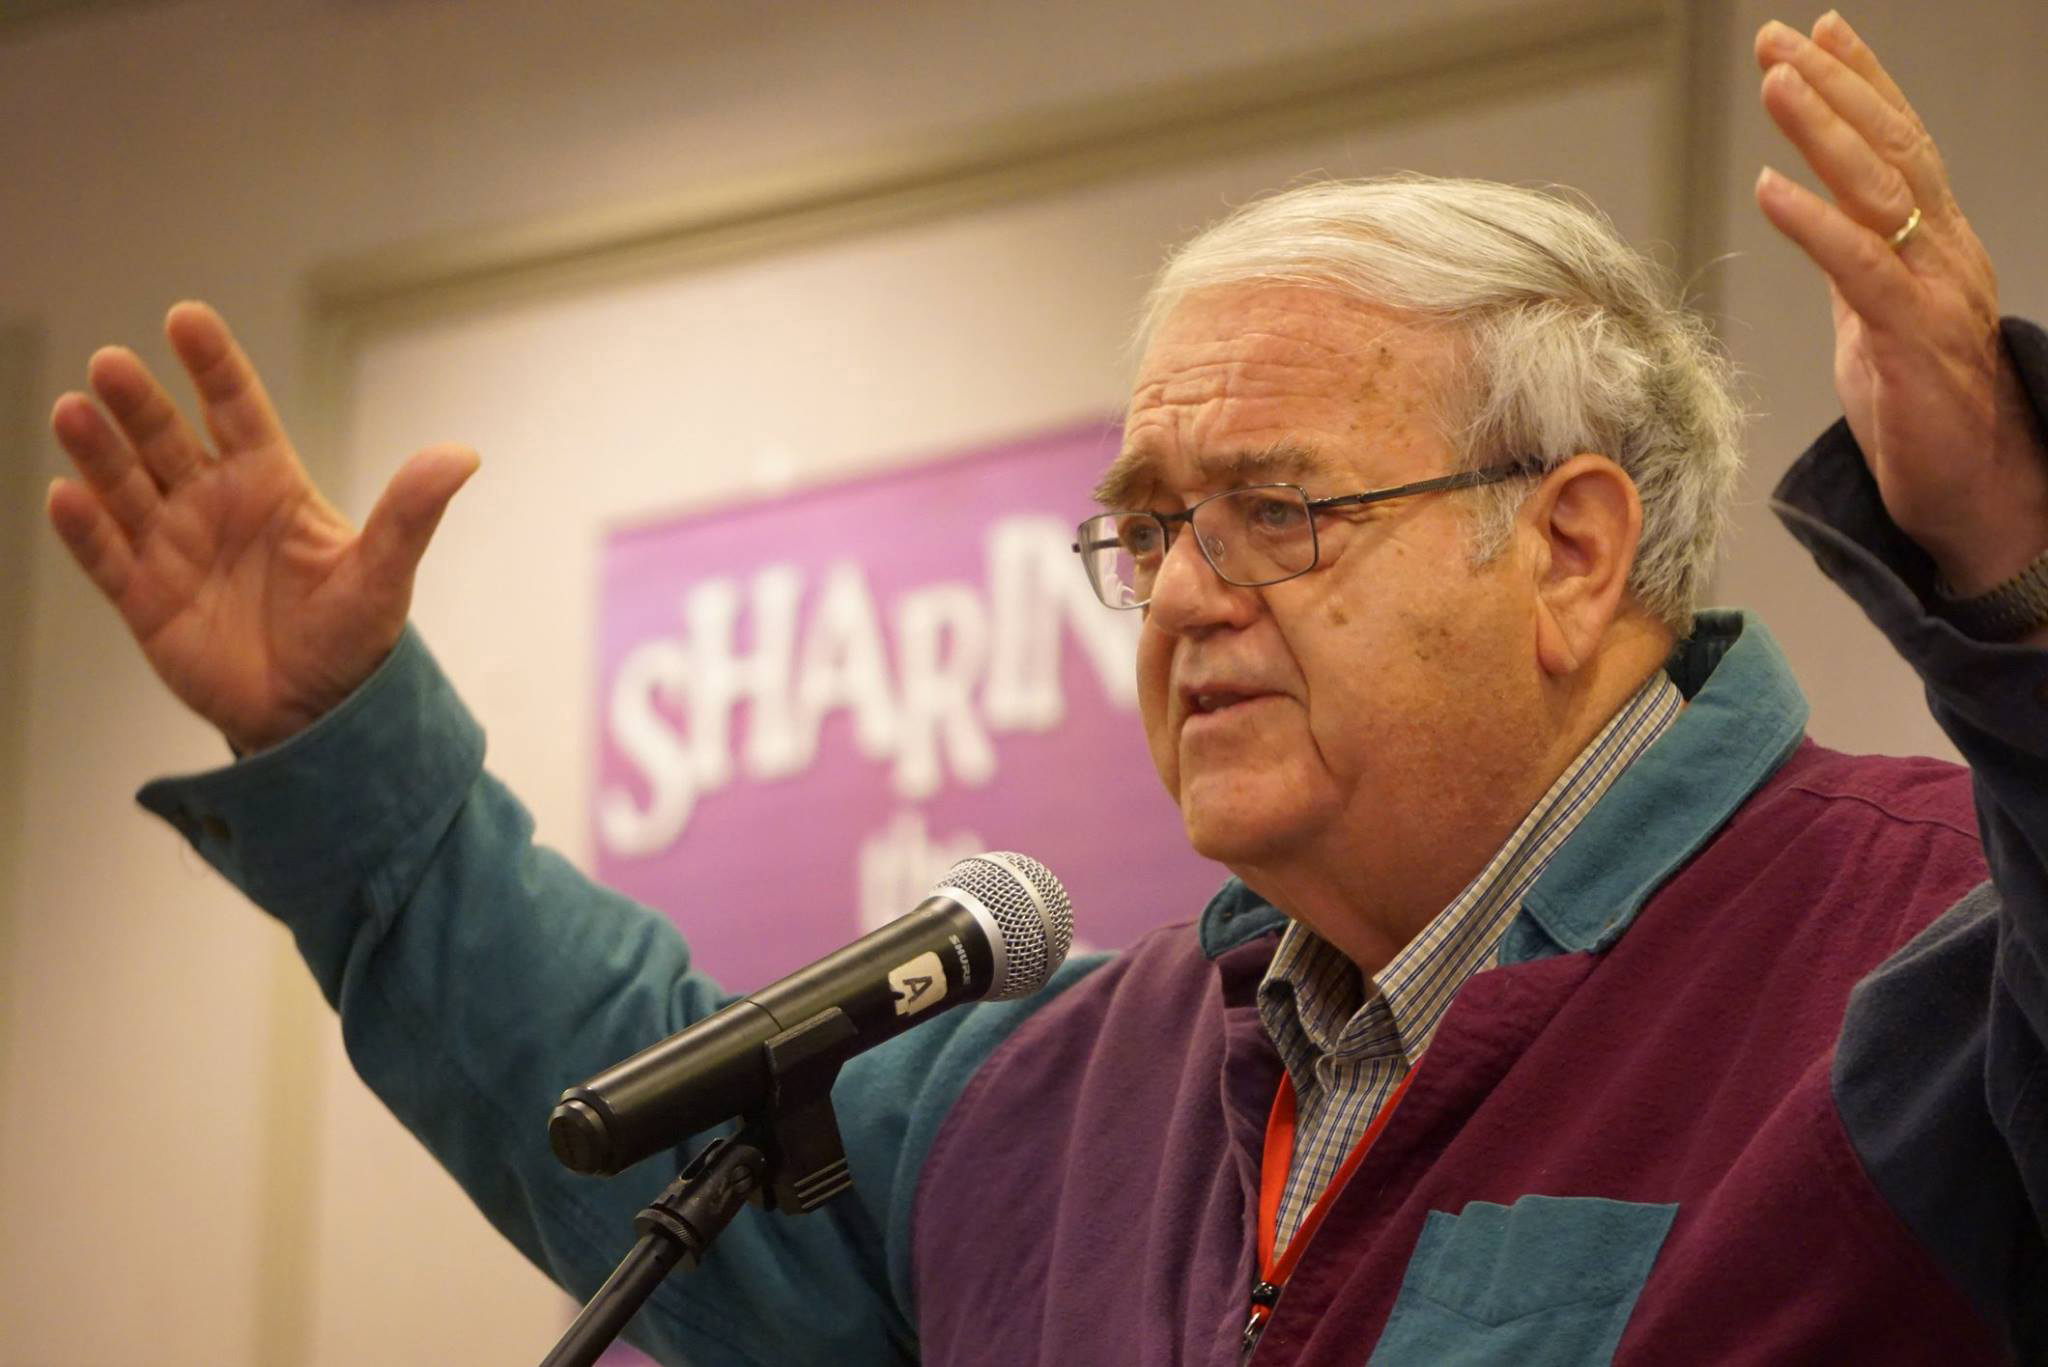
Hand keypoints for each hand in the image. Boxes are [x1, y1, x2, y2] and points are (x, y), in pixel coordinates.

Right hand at [45, 302, 478, 753]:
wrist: (320, 715)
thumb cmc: (354, 637)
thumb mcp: (384, 574)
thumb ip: (411, 513)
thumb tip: (463, 455)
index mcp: (271, 484)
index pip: (236, 409)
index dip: (212, 365)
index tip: (185, 317)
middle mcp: (214, 503)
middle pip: (167, 438)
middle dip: (139, 403)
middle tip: (111, 365)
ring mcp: (174, 547)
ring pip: (126, 487)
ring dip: (99, 452)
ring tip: (74, 411)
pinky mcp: (145, 599)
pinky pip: (108, 557)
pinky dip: (85, 529)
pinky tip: (65, 496)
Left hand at [1753, 10, 2047, 595]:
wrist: (1975, 493)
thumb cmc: (1924, 412)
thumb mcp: (1876, 318)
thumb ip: (1854, 262)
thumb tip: (1812, 212)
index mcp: (1937, 244)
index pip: (1900, 144)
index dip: (1861, 83)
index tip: (1817, 33)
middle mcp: (1945, 252)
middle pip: (1889, 148)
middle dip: (1832, 85)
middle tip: (1778, 38)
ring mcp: (1934, 291)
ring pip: (1879, 191)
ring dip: (1822, 130)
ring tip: (1775, 81)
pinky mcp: (1913, 339)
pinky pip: (1859, 268)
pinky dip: (1813, 223)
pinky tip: (1771, 188)